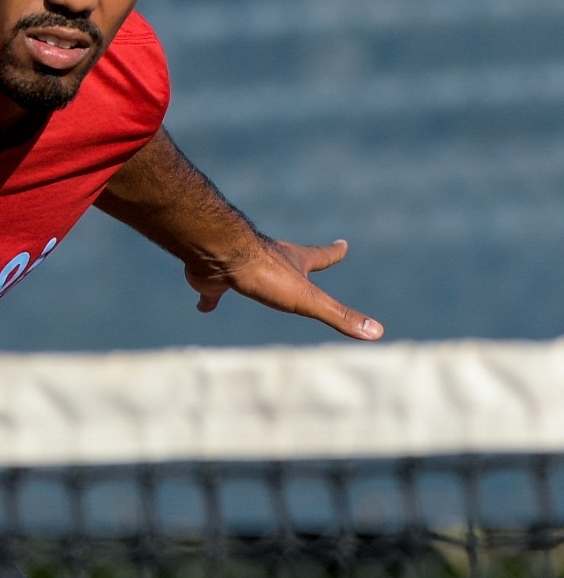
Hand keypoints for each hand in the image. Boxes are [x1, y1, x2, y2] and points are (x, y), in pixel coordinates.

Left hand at [186, 236, 382, 340]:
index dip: (333, 252)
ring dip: (255, 275)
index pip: (321, 256)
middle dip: (297, 259)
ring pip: (249, 270)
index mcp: (293, 261)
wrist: (216, 254)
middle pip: (286, 259)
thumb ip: (339, 316)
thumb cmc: (263, 273)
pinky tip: (202, 305)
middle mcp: (267, 260)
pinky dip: (209, 297)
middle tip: (303, 256)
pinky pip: (211, 290)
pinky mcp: (212, 278)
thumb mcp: (307, 299)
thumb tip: (376, 333)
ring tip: (250, 282)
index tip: (343, 244)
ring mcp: (238, 266)